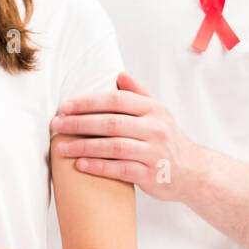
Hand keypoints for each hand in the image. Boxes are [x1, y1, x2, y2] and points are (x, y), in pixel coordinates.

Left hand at [50, 71, 208, 201]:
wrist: (192, 172)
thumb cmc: (167, 141)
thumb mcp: (158, 113)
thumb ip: (139, 94)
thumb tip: (119, 74)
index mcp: (153, 110)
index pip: (117, 100)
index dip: (89, 102)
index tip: (65, 106)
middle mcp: (155, 128)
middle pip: (111, 122)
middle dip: (80, 123)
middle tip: (56, 125)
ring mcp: (153, 152)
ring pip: (113, 146)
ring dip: (84, 146)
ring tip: (61, 147)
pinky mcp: (150, 174)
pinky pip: (119, 169)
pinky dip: (98, 166)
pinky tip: (80, 165)